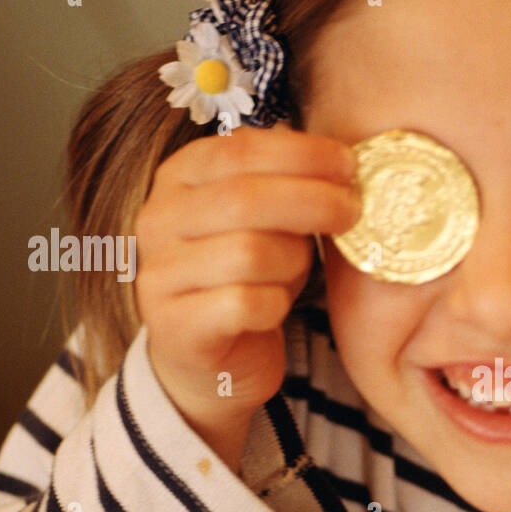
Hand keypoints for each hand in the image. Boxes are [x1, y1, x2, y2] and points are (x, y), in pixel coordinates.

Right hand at [132, 124, 359, 470]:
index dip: (300, 153)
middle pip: (244, 198)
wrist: (212, 362)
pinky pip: (244, 304)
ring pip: (249, 253)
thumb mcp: (265, 222)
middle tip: (352, 211)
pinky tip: (277, 308)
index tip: (347, 164)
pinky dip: (275, 305)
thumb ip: (286, 185)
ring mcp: (159, 274)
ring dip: (293, 261)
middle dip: (311, 201)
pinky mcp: (176, 326)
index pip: (239, 149)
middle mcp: (158, 220)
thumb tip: (342, 163)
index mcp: (178, 179)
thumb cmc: (247, 280)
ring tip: (299, 271)